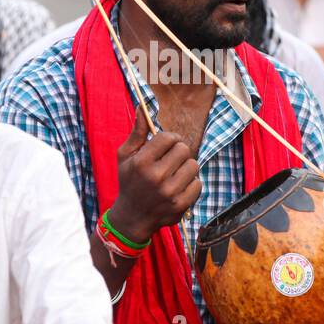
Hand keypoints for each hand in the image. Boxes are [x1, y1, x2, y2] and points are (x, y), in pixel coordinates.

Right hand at [110, 105, 200, 243]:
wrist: (132, 217)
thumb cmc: (129, 181)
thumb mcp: (125, 156)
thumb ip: (137, 132)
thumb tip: (142, 106)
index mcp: (141, 162)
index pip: (169, 137)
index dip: (169, 139)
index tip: (165, 146)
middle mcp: (155, 177)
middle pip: (184, 149)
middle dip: (179, 152)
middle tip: (171, 160)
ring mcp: (169, 192)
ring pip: (194, 165)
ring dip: (186, 167)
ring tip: (175, 174)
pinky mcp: (181, 205)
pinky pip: (198, 183)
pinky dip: (191, 184)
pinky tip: (180, 187)